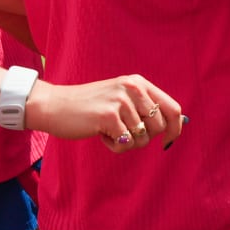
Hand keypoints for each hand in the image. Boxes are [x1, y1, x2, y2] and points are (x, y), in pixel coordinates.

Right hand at [24, 74, 185, 152]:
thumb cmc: (89, 108)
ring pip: (142, 139)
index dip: (175, 128)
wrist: (54, 105)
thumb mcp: (121, 99)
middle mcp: (132, 88)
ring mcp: (121, 101)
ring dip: (126, 143)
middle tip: (124, 133)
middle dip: (144, 138)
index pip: (172, 107)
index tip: (168, 141)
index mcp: (138, 83)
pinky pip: (125, 144)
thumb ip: (145, 109)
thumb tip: (176, 126)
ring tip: (109, 131)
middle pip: (159, 126)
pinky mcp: (109, 116)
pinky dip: (114, 147)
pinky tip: (101, 135)